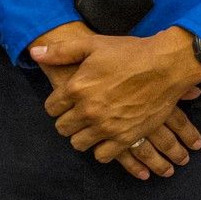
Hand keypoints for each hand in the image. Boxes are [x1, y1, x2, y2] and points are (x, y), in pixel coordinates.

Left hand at [33, 27, 200, 164]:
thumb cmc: (129, 52)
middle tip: (77, 115)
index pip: (51, 108)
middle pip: (63, 128)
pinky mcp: (125, 137)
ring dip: (82, 137)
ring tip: (90, 128)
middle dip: (67, 121)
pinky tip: (105, 138)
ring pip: (79, 144)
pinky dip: (101, 149)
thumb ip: (60, 51)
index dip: (57, 105)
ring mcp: (106, 126)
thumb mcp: (92, 44)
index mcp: (76, 87)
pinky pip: (102, 155)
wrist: (165, 65)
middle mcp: (88, 110)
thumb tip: (35, 53)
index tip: (65, 102)